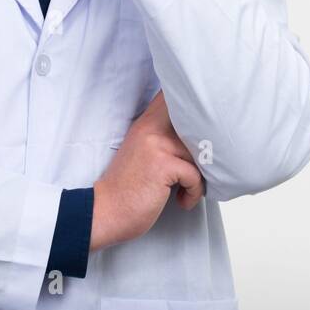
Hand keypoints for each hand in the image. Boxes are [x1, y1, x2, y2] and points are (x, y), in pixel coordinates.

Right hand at [90, 90, 203, 250]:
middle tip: (197, 170)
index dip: (191, 106)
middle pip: (194, 123)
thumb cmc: (127, 189)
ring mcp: (156, 145)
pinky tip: (181, 201)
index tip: (198, 125)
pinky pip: (195, 175)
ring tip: (184, 190)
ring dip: (198, 176)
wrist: (105, 212)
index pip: (171, 97)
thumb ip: (162, 137)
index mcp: (145, 124)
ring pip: (199, 153)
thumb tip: (199, 136)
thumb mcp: (141, 153)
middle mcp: (150, 128)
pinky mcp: (163, 165)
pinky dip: (193, 192)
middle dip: (203, 147)